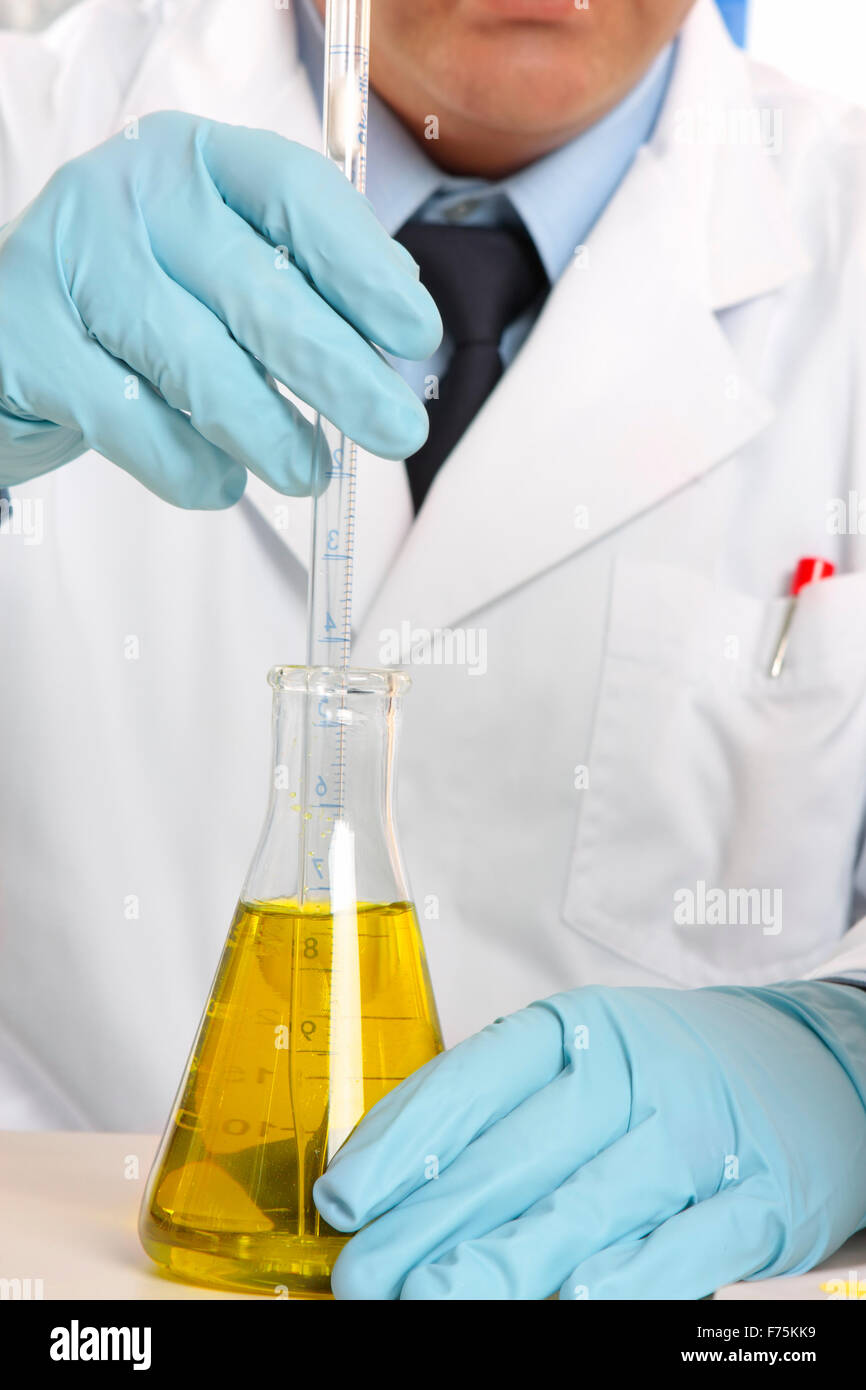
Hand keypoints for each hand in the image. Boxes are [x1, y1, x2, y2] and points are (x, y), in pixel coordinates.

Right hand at [0, 111, 438, 506]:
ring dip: (267, 432)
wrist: (12, 331)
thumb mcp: (216, 263)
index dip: (364, 268)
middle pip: (257, 290)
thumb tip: (400, 318)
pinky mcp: (28, 339)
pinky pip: (132, 422)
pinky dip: (189, 467)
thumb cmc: (140, 301)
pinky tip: (219, 483)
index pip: (296, 194)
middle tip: (396, 433)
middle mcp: (130, 191)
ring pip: (196, 363)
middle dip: (339, 372)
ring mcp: (70, 261)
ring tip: (307, 473)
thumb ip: (296, 276)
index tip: (416, 335)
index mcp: (196, 158)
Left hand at [314, 981, 865, 1298]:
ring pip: (588, 1204)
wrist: (810, 1069)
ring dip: (506, 1261)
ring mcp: (694, 1135)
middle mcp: (632, 1075)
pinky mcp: (754, 1198)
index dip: (403, 1140)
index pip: (474, 1080)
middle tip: (366, 1276)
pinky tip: (576, 1301)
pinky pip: (681, 1246)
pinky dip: (627, 1278)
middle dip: (431, 1224)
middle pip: (517, 1154)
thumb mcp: (588, 1060)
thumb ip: (503, 1112)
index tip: (344, 1198)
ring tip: (435, 1300)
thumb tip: (396, 1183)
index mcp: (577, 1031)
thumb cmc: (667, 1073)